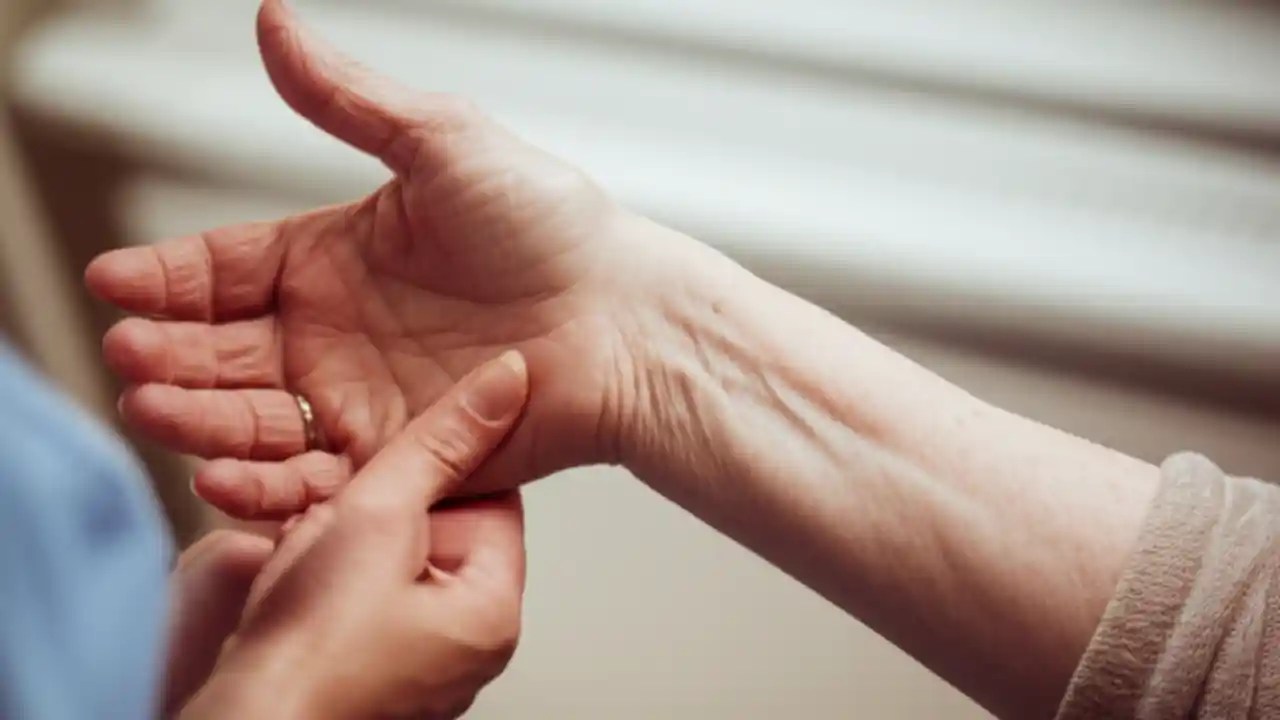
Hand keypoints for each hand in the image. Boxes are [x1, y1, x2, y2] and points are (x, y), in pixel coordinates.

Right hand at [85, 0, 694, 518]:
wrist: (627, 320)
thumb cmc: (552, 227)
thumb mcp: (444, 145)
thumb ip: (349, 100)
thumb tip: (272, 20)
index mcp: (331, 258)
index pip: (221, 270)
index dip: (163, 277)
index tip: (113, 280)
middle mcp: (332, 334)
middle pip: (220, 349)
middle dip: (166, 352)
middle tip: (131, 350)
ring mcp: (359, 401)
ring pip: (250, 418)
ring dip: (195, 417)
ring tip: (153, 406)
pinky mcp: (394, 461)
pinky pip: (312, 480)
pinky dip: (263, 481)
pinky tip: (218, 471)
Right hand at [179, 351, 529, 719]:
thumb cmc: (310, 650)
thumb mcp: (379, 515)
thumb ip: (439, 443)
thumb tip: (505, 384)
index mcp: (492, 612)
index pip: (490, 501)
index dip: (438, 463)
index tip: (394, 450)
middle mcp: (464, 647)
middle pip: (435, 532)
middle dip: (380, 507)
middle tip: (337, 513)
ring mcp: (416, 665)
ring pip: (387, 564)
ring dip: (344, 540)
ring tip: (308, 553)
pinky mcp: (367, 673)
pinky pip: (356, 602)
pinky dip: (325, 579)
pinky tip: (293, 582)